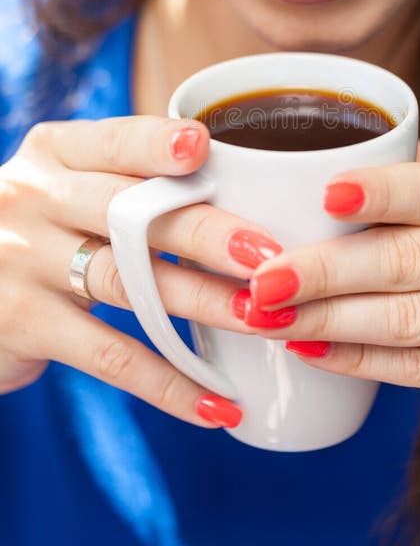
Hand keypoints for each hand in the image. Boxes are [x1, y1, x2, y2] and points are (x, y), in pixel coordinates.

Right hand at [0, 116, 283, 427]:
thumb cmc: (45, 227)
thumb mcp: (67, 186)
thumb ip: (130, 178)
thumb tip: (239, 182)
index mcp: (54, 153)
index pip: (112, 141)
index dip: (157, 145)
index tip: (204, 148)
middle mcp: (34, 198)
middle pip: (130, 213)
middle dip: (205, 232)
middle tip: (268, 253)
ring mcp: (23, 262)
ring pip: (128, 282)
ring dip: (202, 302)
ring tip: (260, 319)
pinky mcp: (24, 324)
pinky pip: (108, 356)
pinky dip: (167, 382)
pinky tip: (213, 403)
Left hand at [241, 152, 419, 457]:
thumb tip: (359, 158)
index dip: (375, 190)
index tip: (317, 197)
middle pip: (405, 257)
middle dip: (322, 268)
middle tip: (260, 276)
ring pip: (405, 316)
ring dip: (326, 317)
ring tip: (267, 315)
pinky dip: (361, 360)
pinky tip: (314, 350)